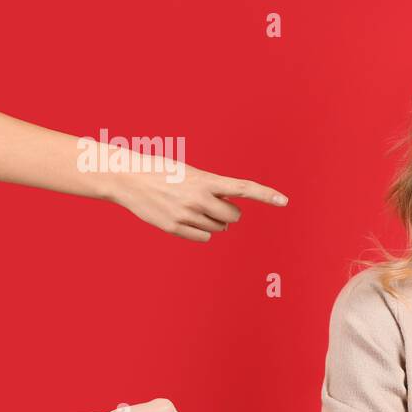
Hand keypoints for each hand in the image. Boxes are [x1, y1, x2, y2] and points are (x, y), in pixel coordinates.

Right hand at [104, 158, 287, 241]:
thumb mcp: (192, 175)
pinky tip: (185, 219)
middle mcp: (198, 198)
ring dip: (213, 221)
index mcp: (206, 180)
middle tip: (213, 204)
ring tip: (192, 207)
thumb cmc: (164, 173)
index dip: (265, 194)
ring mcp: (186, 215)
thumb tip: (230, 213)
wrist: (127, 178)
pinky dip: (201, 232)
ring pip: (218, 229)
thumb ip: (214, 190)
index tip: (284, 201)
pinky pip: (203, 238)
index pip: (243, 188)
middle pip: (233, 217)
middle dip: (228, 213)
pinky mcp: (174, 228)